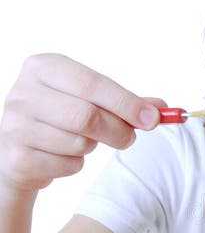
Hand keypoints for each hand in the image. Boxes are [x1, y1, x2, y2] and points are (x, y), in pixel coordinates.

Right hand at [0, 53, 166, 192]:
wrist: (18, 150)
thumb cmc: (61, 117)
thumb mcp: (89, 100)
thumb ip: (124, 102)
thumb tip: (161, 109)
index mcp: (43, 67)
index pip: (92, 84)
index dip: (126, 103)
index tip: (153, 119)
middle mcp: (23, 93)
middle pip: (87, 116)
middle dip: (118, 131)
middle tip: (130, 138)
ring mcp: (15, 127)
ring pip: (79, 143)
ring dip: (92, 147)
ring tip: (81, 140)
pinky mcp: (18, 159)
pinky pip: (67, 166)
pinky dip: (75, 164)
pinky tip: (61, 155)